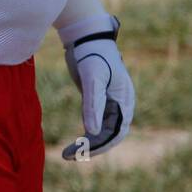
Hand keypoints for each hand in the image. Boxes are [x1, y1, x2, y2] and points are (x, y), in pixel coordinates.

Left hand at [61, 16, 135, 157]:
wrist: (85, 36)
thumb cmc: (92, 53)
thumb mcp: (92, 78)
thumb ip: (93, 104)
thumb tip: (92, 131)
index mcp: (124, 99)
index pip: (117, 131)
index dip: (101, 144)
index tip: (82, 151)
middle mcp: (120, 103)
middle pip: (110, 134)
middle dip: (93, 147)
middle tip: (70, 155)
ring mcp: (109, 102)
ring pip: (102, 131)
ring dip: (88, 144)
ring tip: (67, 154)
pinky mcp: (98, 100)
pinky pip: (95, 123)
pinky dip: (86, 134)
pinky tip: (73, 142)